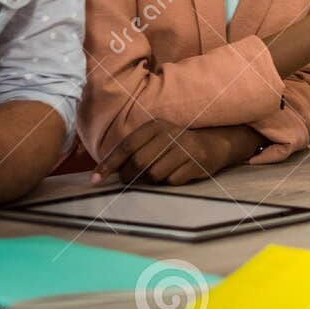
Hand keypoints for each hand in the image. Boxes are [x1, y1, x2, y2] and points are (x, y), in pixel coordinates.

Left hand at [92, 120, 244, 185]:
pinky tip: (174, 175)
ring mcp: (184, 147)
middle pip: (139, 163)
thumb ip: (132, 151)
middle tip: (128, 181)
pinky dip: (168, 182)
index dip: (109, 164)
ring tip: (155, 176)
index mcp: (155, 126)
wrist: (213, 143)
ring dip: (150, 181)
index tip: (96, 180)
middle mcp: (169, 133)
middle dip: (129, 177)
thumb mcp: (155, 138)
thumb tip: (104, 172)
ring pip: (154, 174)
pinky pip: (172, 180)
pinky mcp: (196, 161)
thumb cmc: (175, 144)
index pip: (126, 146)